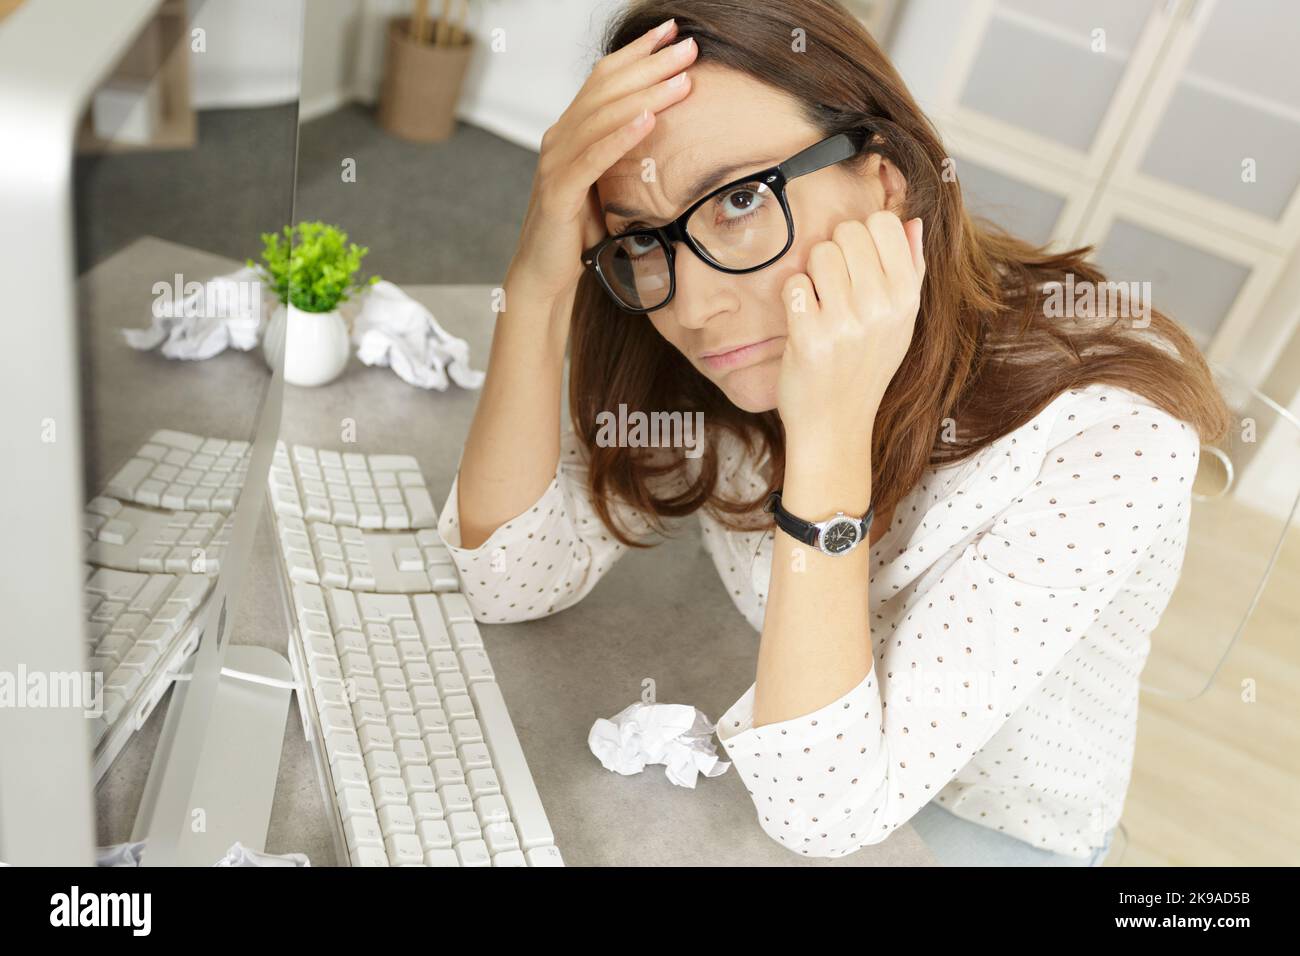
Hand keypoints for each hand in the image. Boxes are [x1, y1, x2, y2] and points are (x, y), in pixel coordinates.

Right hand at [504, 18, 697, 311]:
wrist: (544, 275)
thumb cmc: (578, 232)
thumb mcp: (606, 185)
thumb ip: (621, 155)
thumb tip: (662, 132)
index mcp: (571, 132)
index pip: (605, 79)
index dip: (638, 52)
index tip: (673, 33)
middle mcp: (559, 138)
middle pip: (607, 88)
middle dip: (650, 64)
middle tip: (688, 47)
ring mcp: (556, 163)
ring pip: (602, 116)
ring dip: (645, 94)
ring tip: (682, 81)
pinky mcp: (559, 192)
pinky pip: (593, 158)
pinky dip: (622, 135)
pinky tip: (649, 120)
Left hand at [777, 212, 924, 456]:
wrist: (836, 424)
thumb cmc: (866, 367)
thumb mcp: (901, 322)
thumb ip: (910, 270)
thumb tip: (911, 222)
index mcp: (906, 298)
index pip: (883, 222)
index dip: (863, 236)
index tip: (857, 264)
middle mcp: (880, 307)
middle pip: (847, 232)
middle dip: (835, 253)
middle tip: (834, 289)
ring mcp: (845, 322)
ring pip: (818, 254)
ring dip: (812, 275)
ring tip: (820, 306)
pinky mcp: (809, 336)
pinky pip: (793, 283)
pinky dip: (792, 297)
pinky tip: (803, 320)